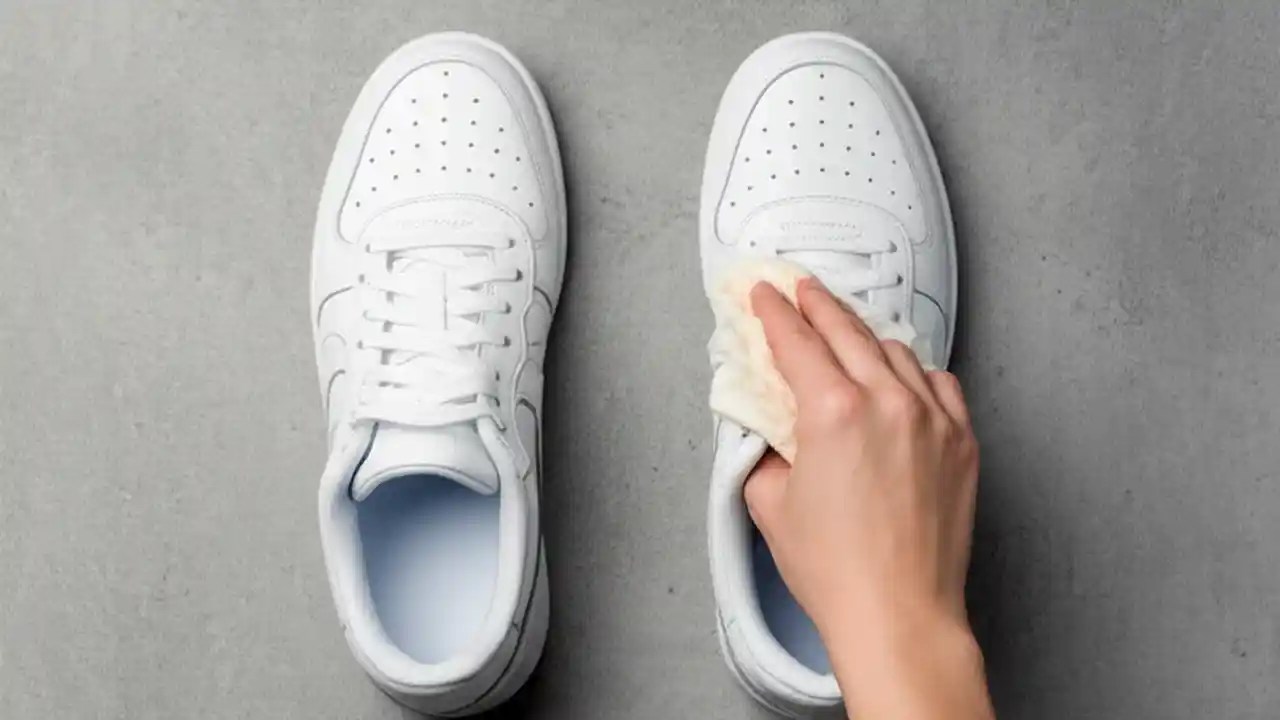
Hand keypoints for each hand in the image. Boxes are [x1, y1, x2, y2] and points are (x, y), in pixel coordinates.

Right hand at [744, 278, 990, 719]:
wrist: (899, 614)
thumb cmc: (836, 570)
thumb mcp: (771, 503)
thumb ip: (766, 451)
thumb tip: (771, 430)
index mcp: (833, 411)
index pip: (796, 341)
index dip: (774, 312)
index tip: (765, 294)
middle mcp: (887, 402)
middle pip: (847, 330)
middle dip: (818, 304)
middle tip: (800, 290)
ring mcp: (933, 419)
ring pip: (896, 352)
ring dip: (864, 336)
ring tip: (846, 333)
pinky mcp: (962, 442)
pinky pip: (938, 384)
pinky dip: (913, 372)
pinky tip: (900, 376)